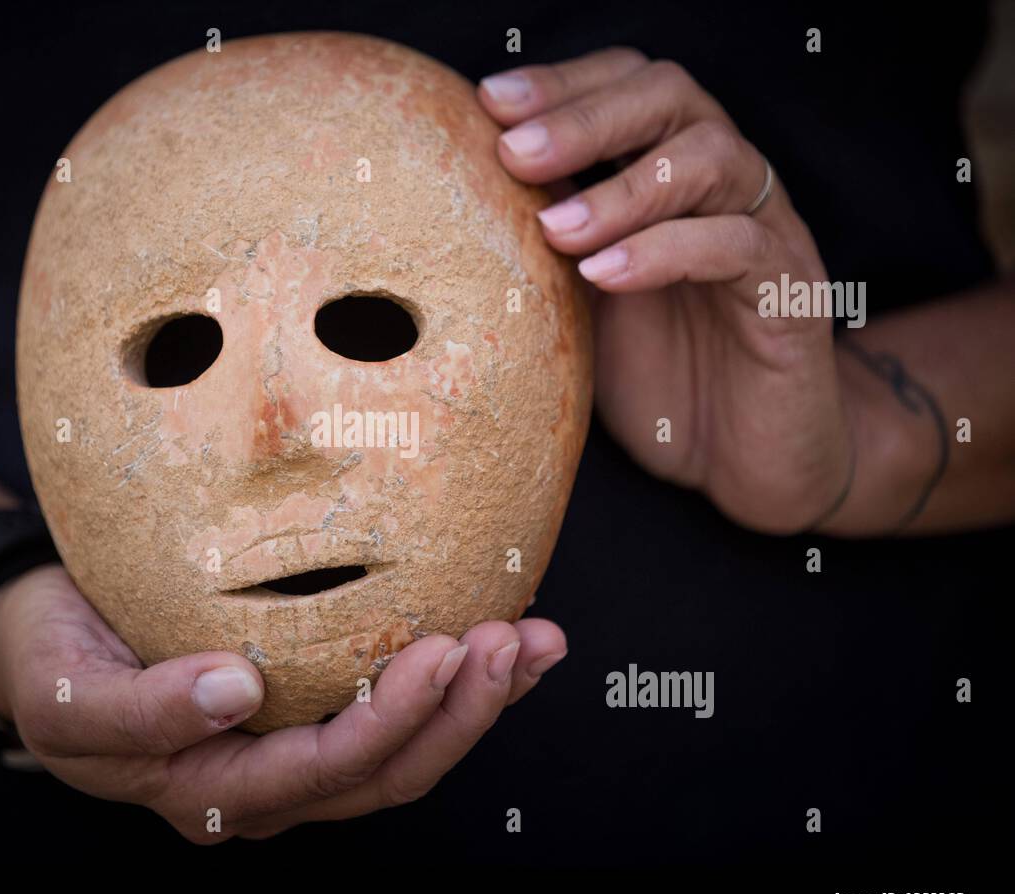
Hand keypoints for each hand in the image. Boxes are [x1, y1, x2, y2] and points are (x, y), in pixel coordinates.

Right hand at [0, 564, 566, 841]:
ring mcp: (292, 755)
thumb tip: (236, 692)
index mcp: (211, 793)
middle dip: (459, 713)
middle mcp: (266, 789)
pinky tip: (504, 642)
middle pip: (386, 773)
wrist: (38, 639)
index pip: (323, 771)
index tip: (441, 651)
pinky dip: (453, 683)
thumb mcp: (69, 692)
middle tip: (510, 639)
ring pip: (404, 750)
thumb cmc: (49, 662)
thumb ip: (143, 710)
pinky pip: (392, 712)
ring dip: (474, 702)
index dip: (391, 722)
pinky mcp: (306, 711)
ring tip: (534, 640)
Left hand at [480, 49, 850, 533]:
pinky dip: (665, 252)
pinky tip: (605, 276)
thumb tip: (451, 210)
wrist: (745, 462)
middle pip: (669, 97)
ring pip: (712, 158)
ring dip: (624, 187)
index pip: (627, 86)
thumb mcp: (579, 308)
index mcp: (670, 175)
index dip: (562, 84)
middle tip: (514, 152)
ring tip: (556, 230)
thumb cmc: (656, 379)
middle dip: (584, 116)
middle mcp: (723, 187)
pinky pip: (737, 246)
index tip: (488, 102)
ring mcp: (765, 232)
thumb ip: (540, 251)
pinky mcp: (789, 294)